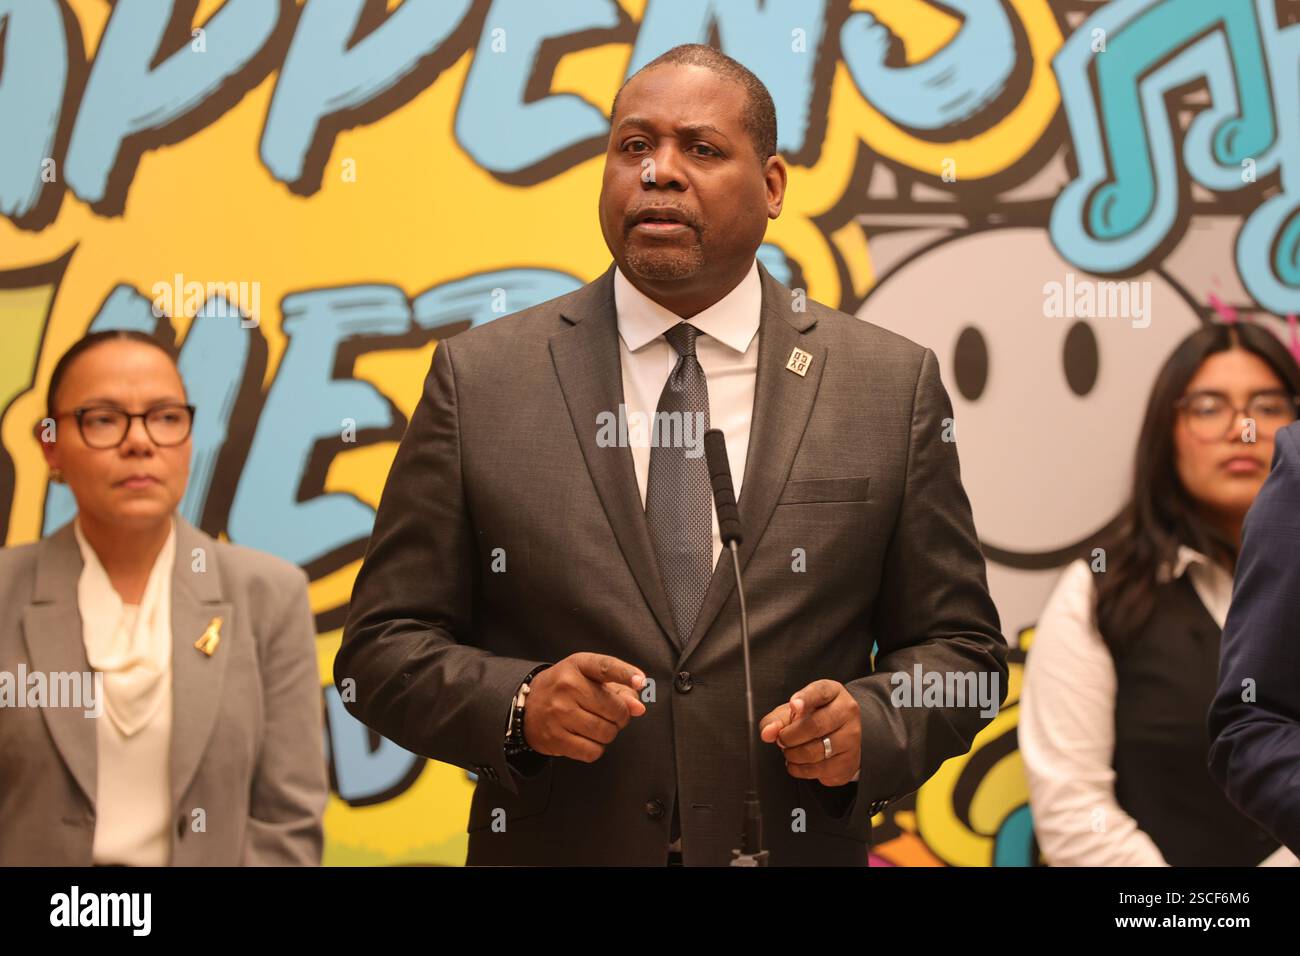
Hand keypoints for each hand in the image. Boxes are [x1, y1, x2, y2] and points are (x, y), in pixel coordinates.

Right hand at [524, 653, 646, 761]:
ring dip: (609, 733)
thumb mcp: (589, 677)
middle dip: (621, 716)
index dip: (625, 674)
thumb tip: (639, 708)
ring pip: (606, 732)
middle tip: (611, 715)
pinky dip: (596, 748)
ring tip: (596, 725)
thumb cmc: (567, 688)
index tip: (641, 682)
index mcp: (578, 665)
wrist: (527, 705)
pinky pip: (592, 751)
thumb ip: (620, 688)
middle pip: (615, 709)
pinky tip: (586, 738)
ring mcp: (559, 712)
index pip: (605, 667)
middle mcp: (567, 686)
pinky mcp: (555, 737)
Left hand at [759, 679, 860, 786]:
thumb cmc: (814, 718)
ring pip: (815, 751)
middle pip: (814, 726)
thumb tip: (767, 733)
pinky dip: (800, 769)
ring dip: (793, 754)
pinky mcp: (849, 761)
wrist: (840, 738)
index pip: (820, 692)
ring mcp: (851, 737)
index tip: (793, 705)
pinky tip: (799, 762)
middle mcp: (847, 712)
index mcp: (833, 692)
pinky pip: (818, 770)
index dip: (805, 699)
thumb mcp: (794, 711)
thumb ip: (777, 719)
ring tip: (790, 750)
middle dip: (789, 736)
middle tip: (781, 739)